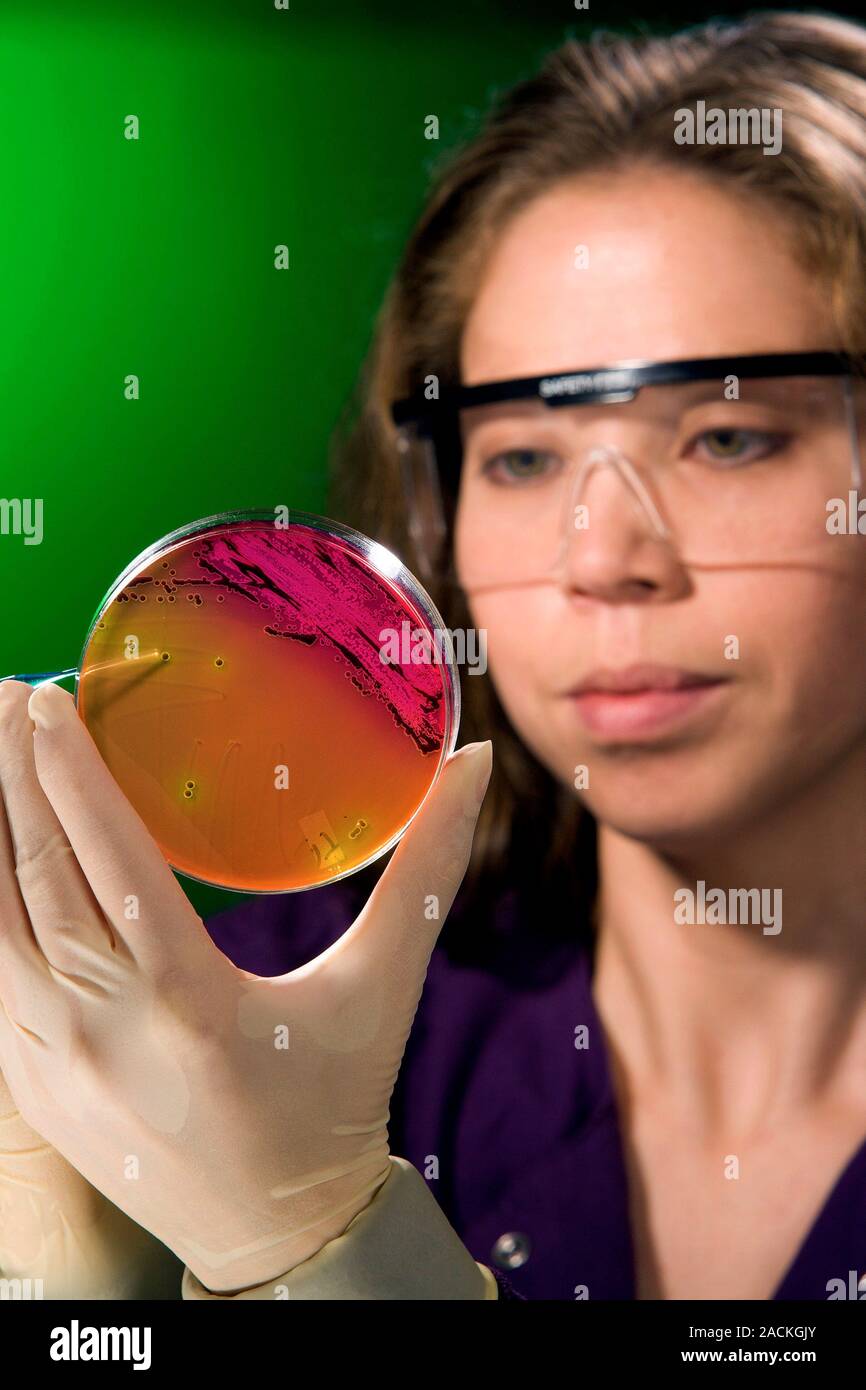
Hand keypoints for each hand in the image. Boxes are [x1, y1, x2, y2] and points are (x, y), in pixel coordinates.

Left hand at [0, 679, 491, 1293]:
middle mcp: (106, 1028)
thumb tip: (478, 765)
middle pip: (38, 878)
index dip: (72, 777)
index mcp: (192, 1000)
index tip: (48, 703)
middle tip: (10, 697)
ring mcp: (53, 1061)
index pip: (111, 864)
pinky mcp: (28, 1084)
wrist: (278, 1233)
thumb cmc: (336, 1101)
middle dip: (15, 777)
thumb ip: (426, 872)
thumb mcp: (384, 987)